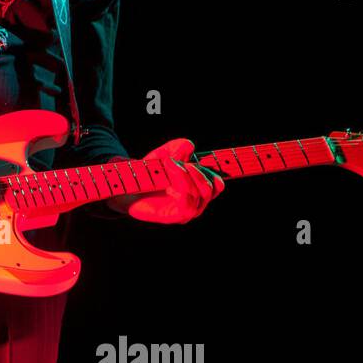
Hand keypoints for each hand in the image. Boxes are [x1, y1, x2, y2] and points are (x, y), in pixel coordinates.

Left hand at [108, 138, 224, 223]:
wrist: (126, 187)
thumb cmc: (147, 173)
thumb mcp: (162, 155)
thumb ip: (176, 149)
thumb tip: (189, 145)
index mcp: (198, 187)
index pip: (218, 182)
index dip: (230, 170)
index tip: (237, 156)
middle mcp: (196, 201)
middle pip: (213, 187)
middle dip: (199, 171)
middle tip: (180, 161)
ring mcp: (187, 210)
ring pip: (201, 193)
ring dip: (187, 175)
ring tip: (170, 164)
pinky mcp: (176, 217)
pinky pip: (187, 204)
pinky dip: (181, 185)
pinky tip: (169, 176)